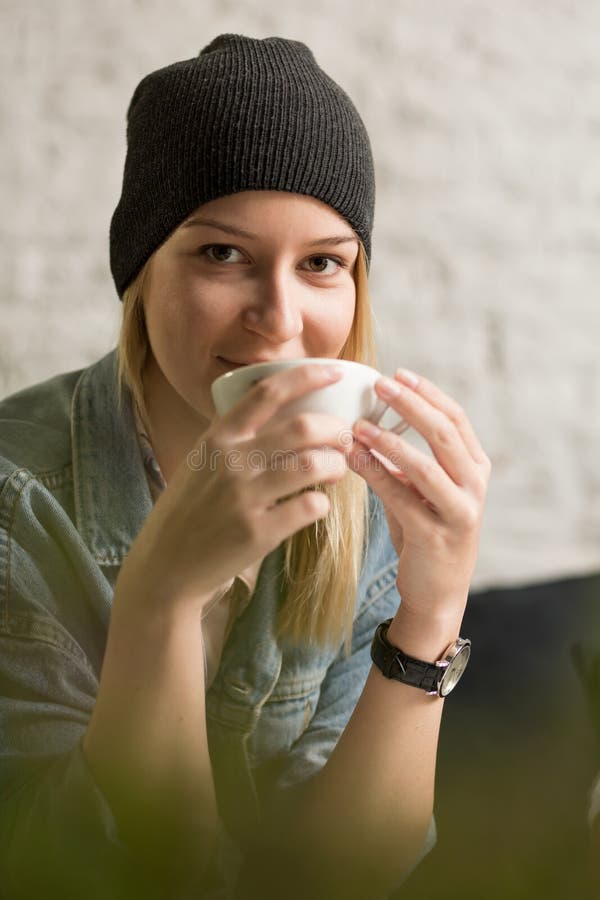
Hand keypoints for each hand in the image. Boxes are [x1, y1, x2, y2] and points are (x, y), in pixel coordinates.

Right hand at [116, 364, 349, 613]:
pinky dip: (322, 504)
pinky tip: (315, 506)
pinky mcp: (258, 533)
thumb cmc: (189, 511)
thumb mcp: (201, 462)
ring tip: (336, 471)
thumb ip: (234, 437)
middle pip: (302, 427)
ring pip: (313, 464)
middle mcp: (230, 462)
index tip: (334, 372)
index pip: (267, 392)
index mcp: (217, 438)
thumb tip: (282, 411)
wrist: (166, 568)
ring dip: (335, 465)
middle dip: (336, 430)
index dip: (307, 376)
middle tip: (344, 439)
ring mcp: (244, 498)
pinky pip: (309, 507)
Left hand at [347, 369, 490, 617]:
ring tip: (358, 424)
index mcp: (475, 468)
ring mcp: (459, 512)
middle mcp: (474, 487)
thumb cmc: (425, 531)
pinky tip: (353, 458)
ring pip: (425, 466)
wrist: (436, 591)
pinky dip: (375, 474)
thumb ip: (405, 458)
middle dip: (411, 405)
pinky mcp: (435, 536)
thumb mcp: (421, 489)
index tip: (398, 373)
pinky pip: (401, 497)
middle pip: (444, 434)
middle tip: (379, 384)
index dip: (427, 393)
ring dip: (388, 441)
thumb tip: (368, 420)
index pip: (455, 418)